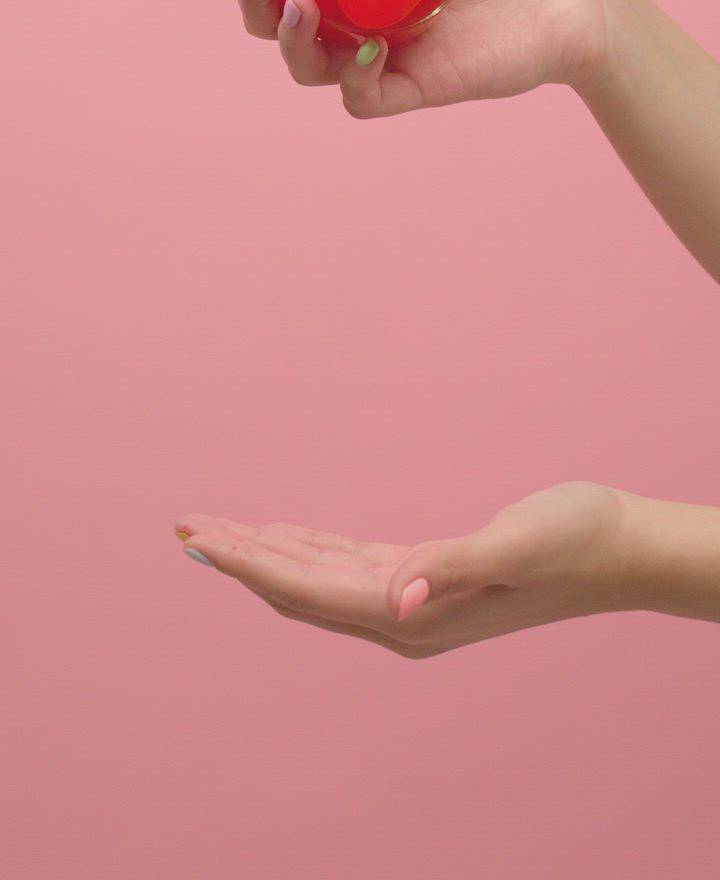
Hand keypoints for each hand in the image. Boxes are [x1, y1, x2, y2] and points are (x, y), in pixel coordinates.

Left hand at [174, 481, 637, 657]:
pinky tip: (286, 534)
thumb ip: (452, 568)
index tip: (197, 538)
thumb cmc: (574, 541)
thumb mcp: (514, 548)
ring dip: (264, 552)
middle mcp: (402, 615)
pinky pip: (347, 564)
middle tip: (182, 526)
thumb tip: (395, 600)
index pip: (308, 590)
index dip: (249, 564)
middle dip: (239, 558)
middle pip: (298, 587)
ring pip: (317, 575)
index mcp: (413, 614)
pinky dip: (307, 547)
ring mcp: (412, 598)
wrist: (620, 548)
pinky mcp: (426, 573)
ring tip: (213, 530)